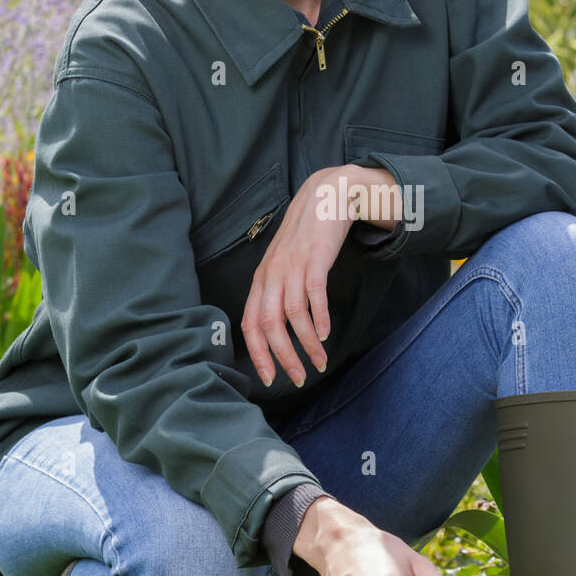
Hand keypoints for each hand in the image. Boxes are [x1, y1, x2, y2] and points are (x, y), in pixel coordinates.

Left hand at [241, 164, 397, 387]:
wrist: (326, 196)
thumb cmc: (305, 236)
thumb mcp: (284, 264)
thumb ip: (278, 292)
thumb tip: (277, 329)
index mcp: (261, 280)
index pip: (249, 324)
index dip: (257, 354)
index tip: (269, 378)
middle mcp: (272, 275)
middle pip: (268, 325)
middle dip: (282, 357)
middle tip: (297, 378)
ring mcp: (293, 266)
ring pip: (292, 315)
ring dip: (306, 344)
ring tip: (319, 361)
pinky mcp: (315, 258)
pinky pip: (314, 294)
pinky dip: (319, 318)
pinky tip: (325, 333)